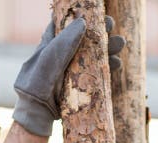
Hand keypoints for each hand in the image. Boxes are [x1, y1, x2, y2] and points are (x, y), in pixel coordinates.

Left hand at [13, 16, 126, 136]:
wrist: (38, 114)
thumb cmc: (37, 85)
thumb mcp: (49, 59)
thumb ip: (65, 41)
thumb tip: (84, 22)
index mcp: (51, 44)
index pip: (67, 25)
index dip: (82, 18)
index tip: (96, 15)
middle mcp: (63, 54)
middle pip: (85, 38)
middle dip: (100, 31)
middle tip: (111, 25)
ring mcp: (72, 69)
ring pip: (94, 55)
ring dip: (108, 48)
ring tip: (120, 44)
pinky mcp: (80, 84)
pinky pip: (97, 73)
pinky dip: (108, 67)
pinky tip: (117, 63)